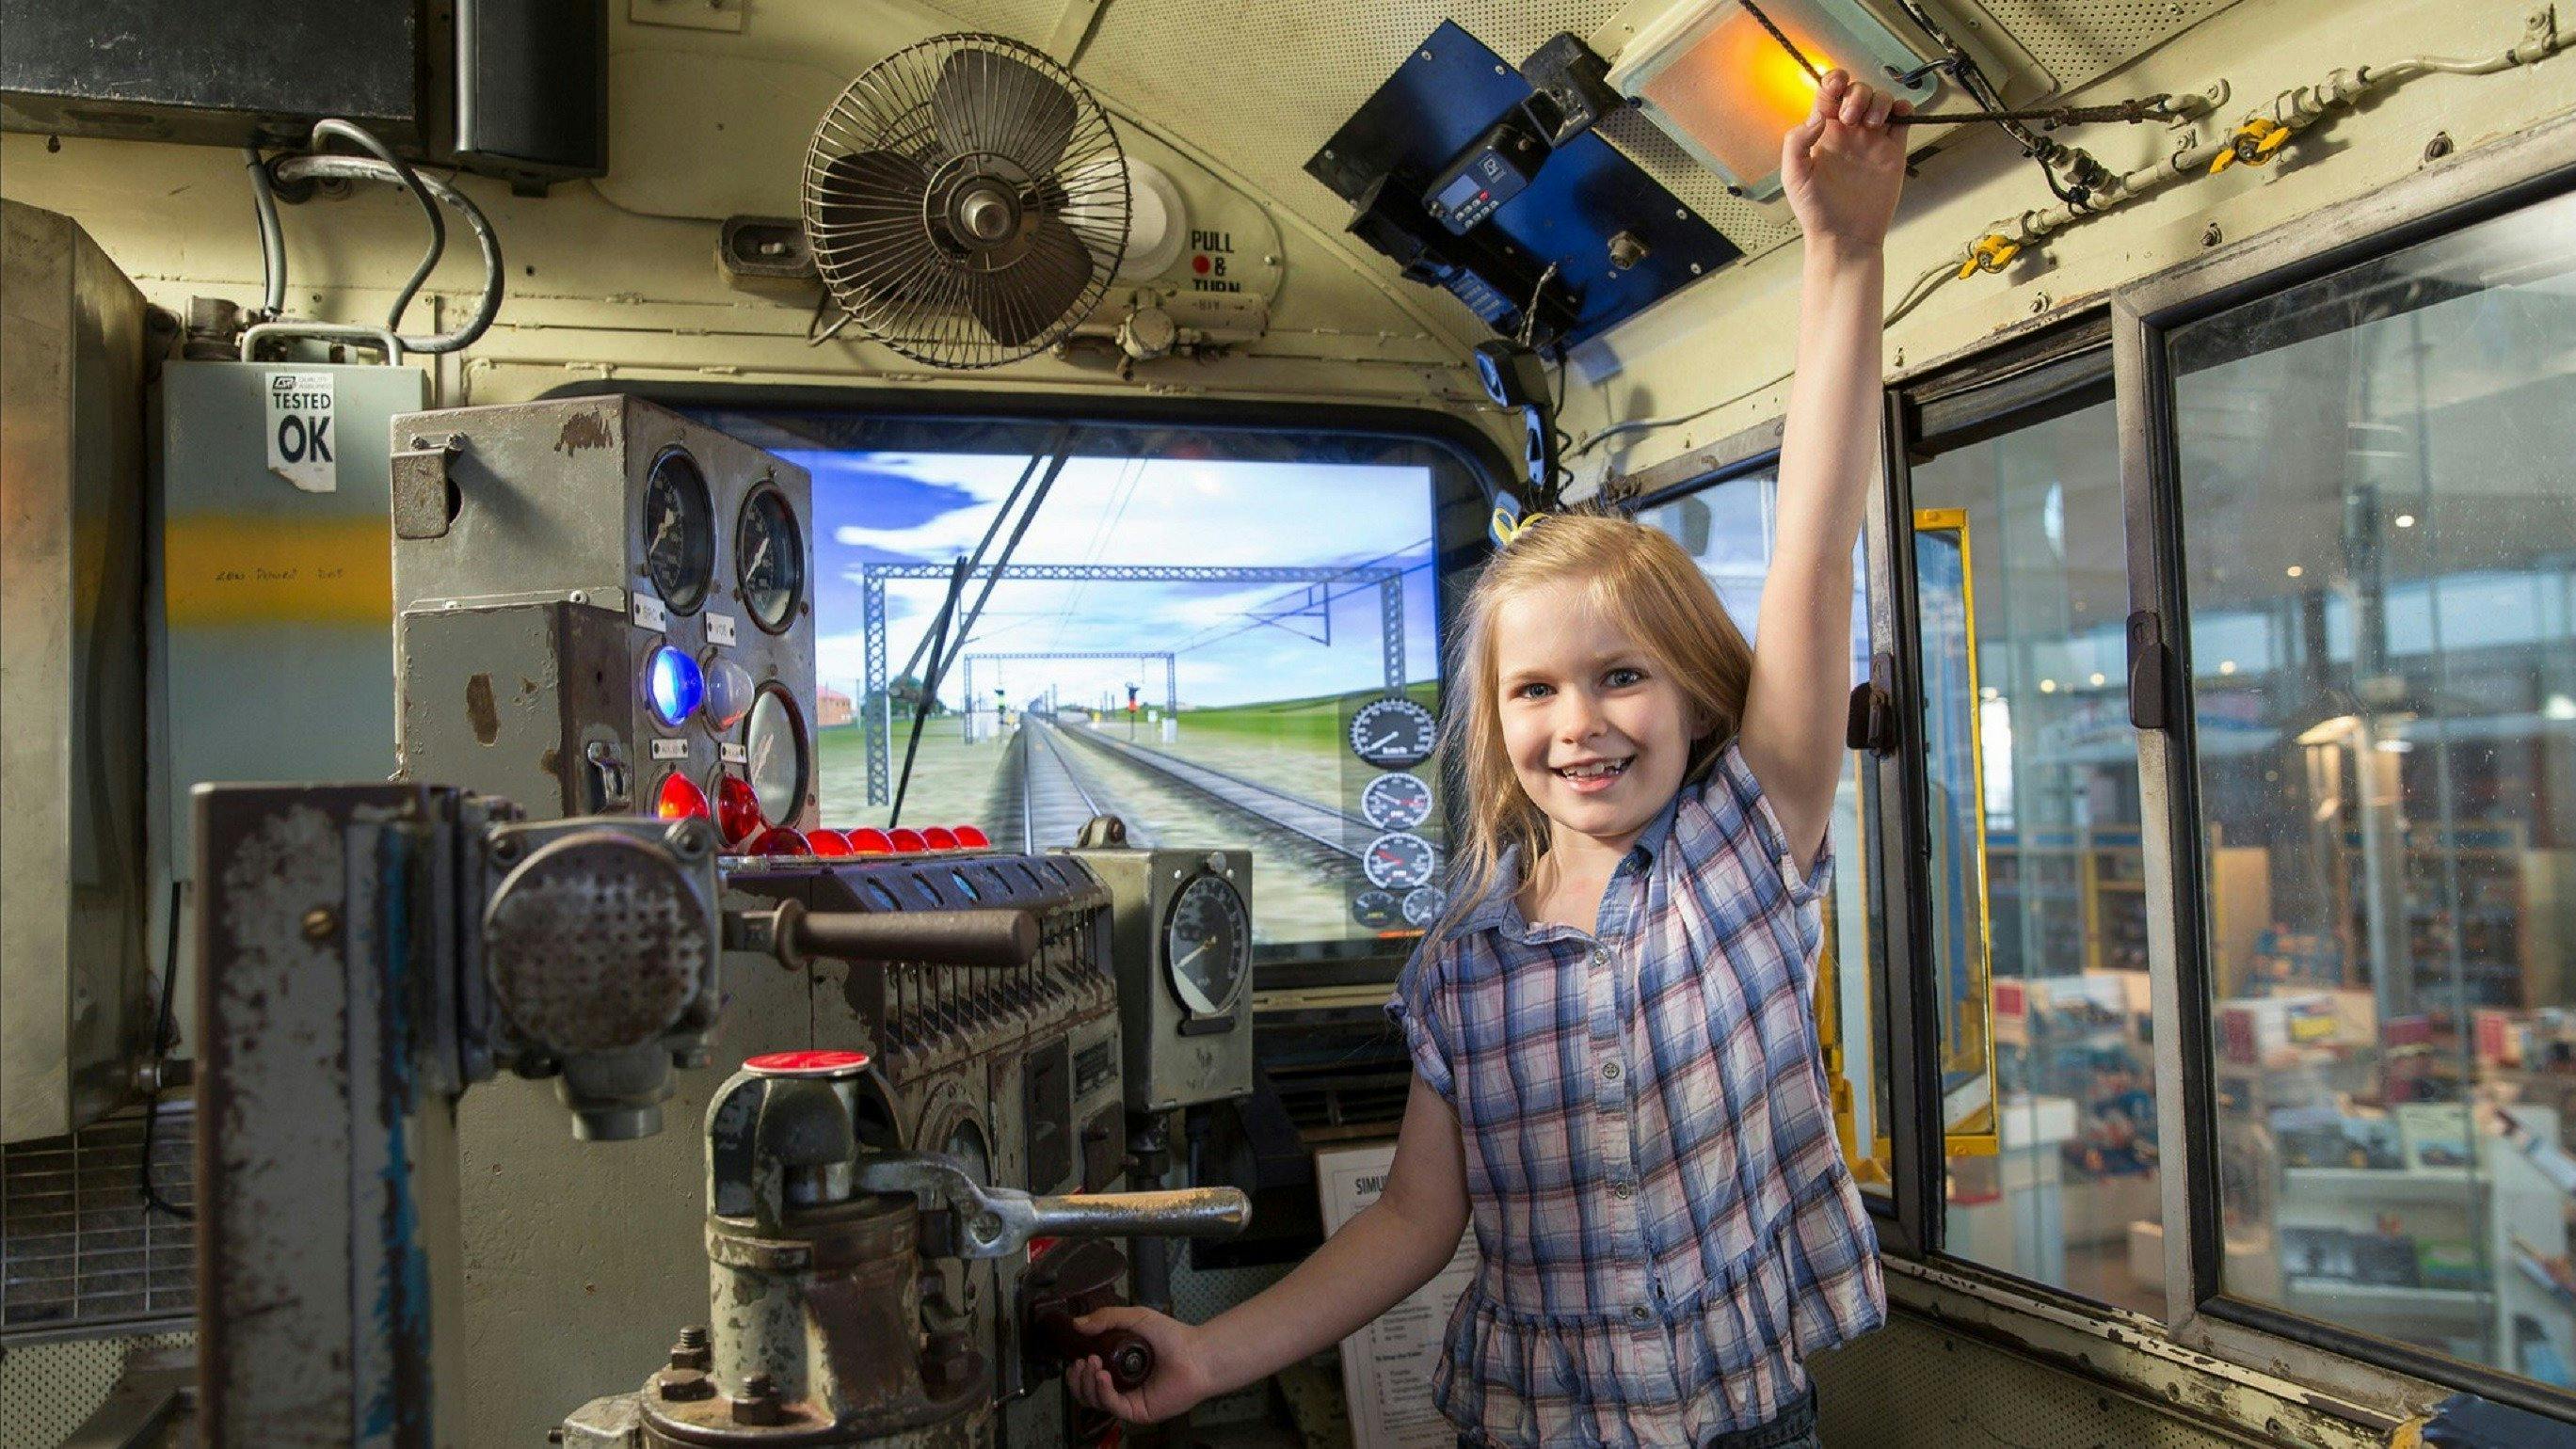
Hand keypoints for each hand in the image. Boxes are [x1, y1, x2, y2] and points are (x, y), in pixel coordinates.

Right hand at [1062, 1306, 1217, 1423]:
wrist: (1195, 1353)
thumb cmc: (1171, 1336)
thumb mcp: (1135, 1317)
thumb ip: (1107, 1318)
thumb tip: (1077, 1324)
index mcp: (1119, 1366)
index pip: (1089, 1375)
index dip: (1078, 1369)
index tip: (1075, 1355)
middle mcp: (1122, 1384)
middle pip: (1087, 1391)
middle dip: (1078, 1378)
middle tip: (1082, 1361)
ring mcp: (1129, 1399)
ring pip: (1095, 1401)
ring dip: (1087, 1384)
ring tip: (1093, 1365)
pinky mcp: (1137, 1410)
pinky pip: (1112, 1406)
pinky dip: (1102, 1392)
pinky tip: (1102, 1377)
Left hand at [1780, 70, 1909, 251]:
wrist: (1845, 236)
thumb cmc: (1816, 210)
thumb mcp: (1794, 176)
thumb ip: (1796, 142)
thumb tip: (1816, 118)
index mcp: (1823, 132)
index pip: (1829, 93)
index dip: (1834, 81)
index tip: (1836, 86)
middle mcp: (1848, 131)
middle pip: (1858, 91)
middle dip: (1856, 94)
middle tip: (1850, 117)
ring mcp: (1872, 139)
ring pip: (1881, 100)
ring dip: (1878, 101)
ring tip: (1871, 124)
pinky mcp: (1893, 150)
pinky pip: (1902, 119)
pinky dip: (1903, 108)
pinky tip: (1895, 116)